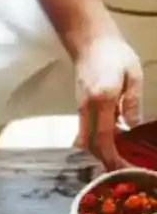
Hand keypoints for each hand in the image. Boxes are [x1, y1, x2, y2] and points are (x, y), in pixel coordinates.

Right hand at [74, 35, 143, 170]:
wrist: (90, 43)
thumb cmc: (115, 55)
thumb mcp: (133, 76)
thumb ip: (132, 103)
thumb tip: (132, 127)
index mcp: (102, 100)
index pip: (104, 136)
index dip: (113, 156)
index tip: (123, 168)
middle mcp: (86, 108)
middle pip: (90, 145)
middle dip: (104, 160)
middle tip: (122, 170)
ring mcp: (80, 109)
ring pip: (86, 141)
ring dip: (100, 152)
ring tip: (119, 157)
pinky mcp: (79, 108)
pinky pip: (86, 132)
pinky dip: (97, 141)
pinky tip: (112, 139)